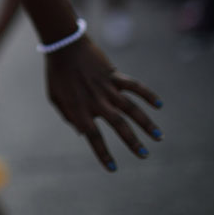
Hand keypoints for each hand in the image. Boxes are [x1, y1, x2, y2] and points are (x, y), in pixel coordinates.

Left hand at [45, 37, 162, 170]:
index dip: (102, 153)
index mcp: (79, 109)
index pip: (93, 136)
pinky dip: (147, 94)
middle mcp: (95, 101)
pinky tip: (159, 105)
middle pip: (118, 125)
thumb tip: (81, 132)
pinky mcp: (114, 75)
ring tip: (159, 137)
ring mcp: (106, 88)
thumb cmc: (56, 73)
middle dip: (132, 142)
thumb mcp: (55, 97)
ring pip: (131, 108)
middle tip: (144, 156)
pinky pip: (134, 86)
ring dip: (146, 123)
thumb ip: (68, 115)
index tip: (113, 168)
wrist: (63, 46)